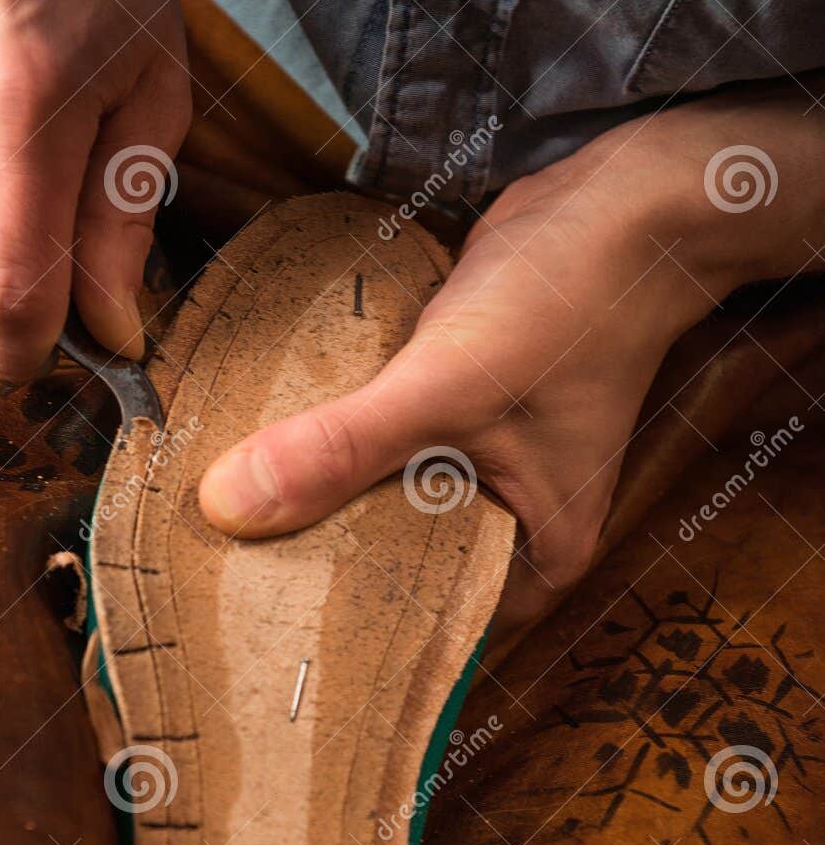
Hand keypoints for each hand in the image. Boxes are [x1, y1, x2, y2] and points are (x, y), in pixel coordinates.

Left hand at [199, 88, 824, 628]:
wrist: (619, 202)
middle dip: (321, 568)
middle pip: (398, 570)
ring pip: (385, 505)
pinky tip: (270, 451)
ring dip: (323, 502)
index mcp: (536, 558)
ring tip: (231, 527)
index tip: (262, 642)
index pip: (429, 632)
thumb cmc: (567, 303)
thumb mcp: (447, 386)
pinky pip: (383, 449)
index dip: (349, 639)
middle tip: (226, 583)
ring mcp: (484, 466)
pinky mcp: (454, 412)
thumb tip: (227, 505)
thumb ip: (343, 446)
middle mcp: (513, 524)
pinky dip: (339, 447)